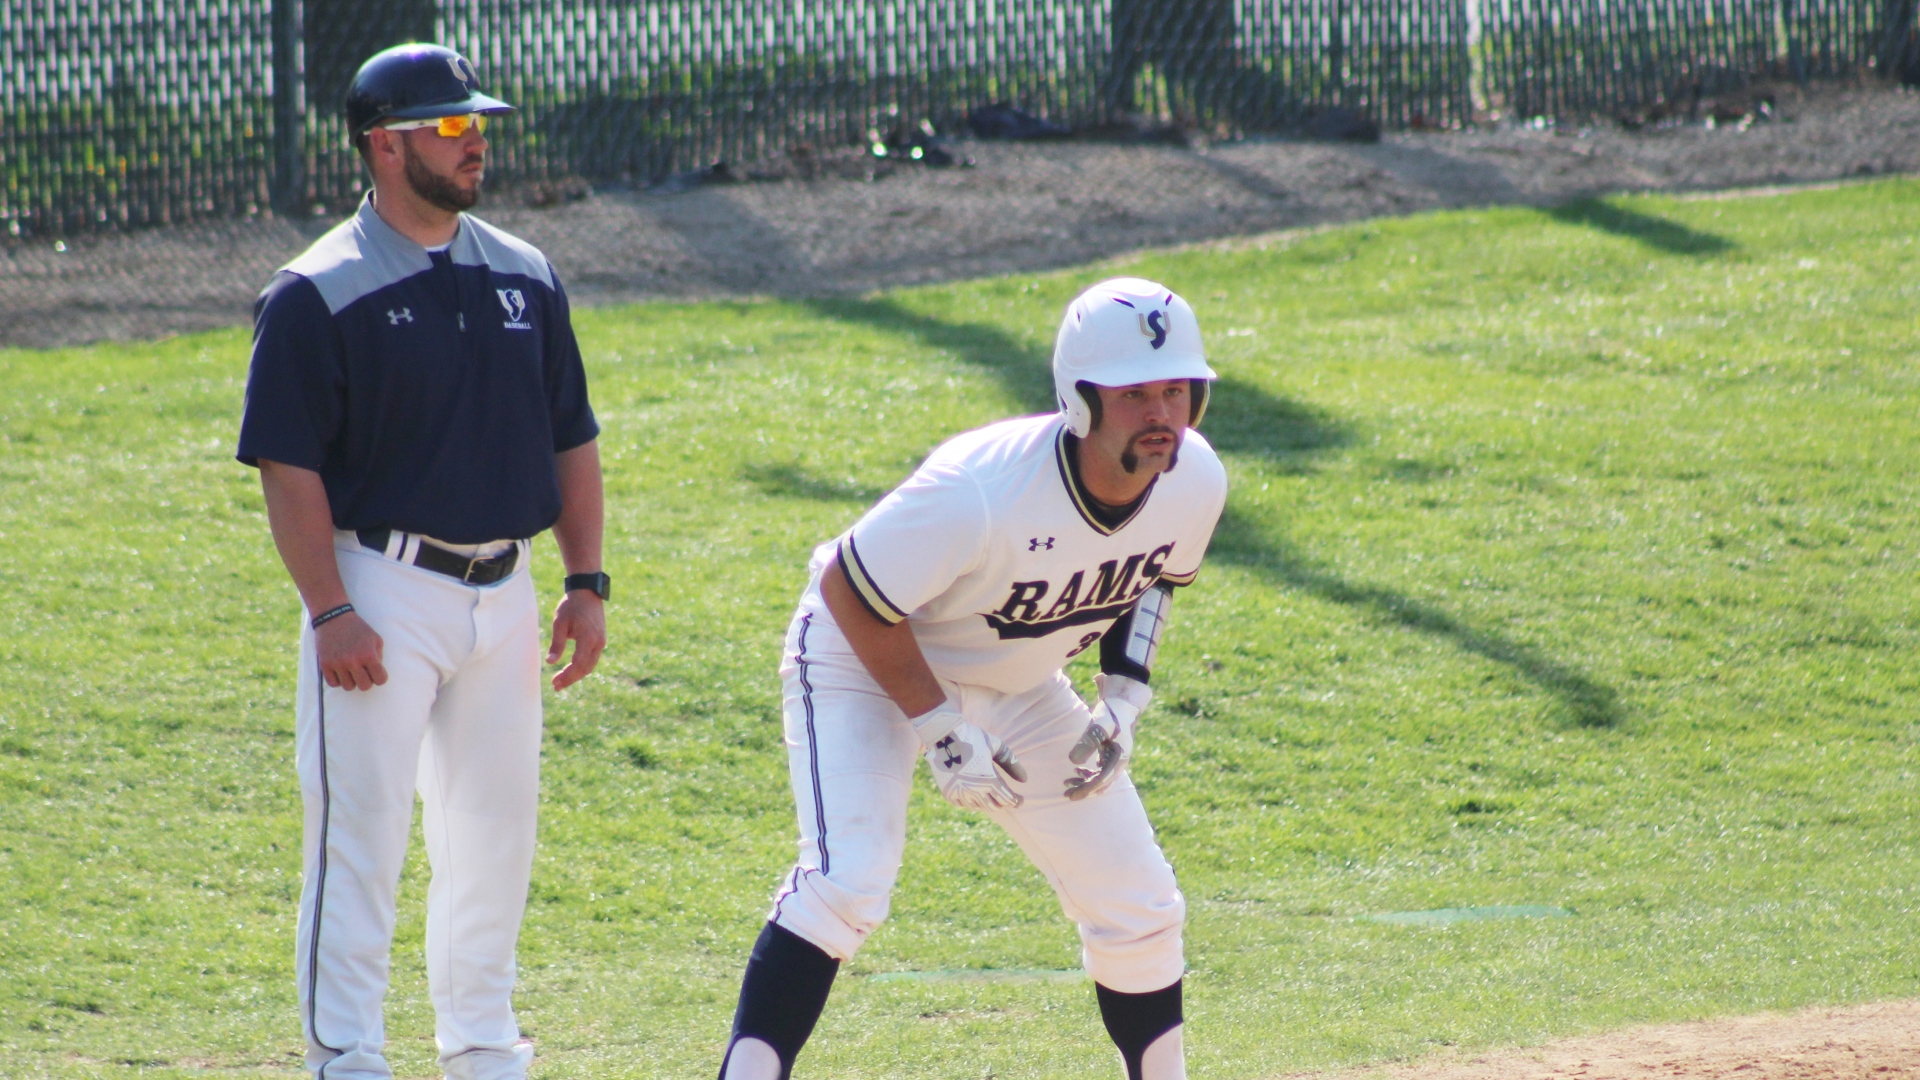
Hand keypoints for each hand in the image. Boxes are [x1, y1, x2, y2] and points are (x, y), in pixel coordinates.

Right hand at [316, 612, 386, 690]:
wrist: (333, 618)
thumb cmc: (358, 628)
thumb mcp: (375, 638)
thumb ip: (379, 657)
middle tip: (363, 671)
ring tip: (350, 669)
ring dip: (351, 680)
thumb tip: (377, 674)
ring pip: (348, 687)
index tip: (376, 671)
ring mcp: (338, 664)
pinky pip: (333, 684)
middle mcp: (353, 661)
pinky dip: (338, 679)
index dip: (380, 677)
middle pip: (365, 687)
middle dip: (366, 680)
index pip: (380, 680)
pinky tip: (340, 670)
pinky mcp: (325, 665)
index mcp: (368, 654)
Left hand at [547, 590, 606, 690]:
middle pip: (586, 669)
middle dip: (571, 679)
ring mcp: (601, 641)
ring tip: (561, 680)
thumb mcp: (559, 623)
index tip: (555, 683)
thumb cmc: (571, 606)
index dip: (567, 676)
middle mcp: (598, 642)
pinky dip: (581, 667)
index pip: (578, 664)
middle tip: (555, 686)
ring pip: (590, 665)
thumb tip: (550, 663)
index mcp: (589, 638)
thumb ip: (557, 644)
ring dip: (576, 675)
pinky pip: (592, 659)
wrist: (587, 591)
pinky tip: (570, 669)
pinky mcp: (600, 640)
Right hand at [912, 700, 1027, 810]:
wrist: (943, 734)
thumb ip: (1011, 763)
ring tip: (990, 794)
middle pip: (993, 807)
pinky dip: (970, 801)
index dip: (1016, 801)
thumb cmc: (973, 737)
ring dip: (986, 802)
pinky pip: (962, 805)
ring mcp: (960, 793)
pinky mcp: (948, 793)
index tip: (1021, 799)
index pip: (1007, 799)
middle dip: (1002, 803)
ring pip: (978, 807)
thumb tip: (1025, 780)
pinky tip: (973, 793)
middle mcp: (975, 790)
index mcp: (989, 780)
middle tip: (1007, 798)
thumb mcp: (996, 746)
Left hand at [1063, 673, 1151, 800]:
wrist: (1121, 705)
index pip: (1102, 780)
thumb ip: (1088, 742)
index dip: (1086, 789)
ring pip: (1100, 780)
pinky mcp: (1110, 757)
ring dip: (1085, 783)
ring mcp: (1116, 760)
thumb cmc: (1111, 714)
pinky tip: (1077, 771)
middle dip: (1084, 791)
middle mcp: (1120, 763)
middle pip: (1101, 784)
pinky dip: (1088, 775)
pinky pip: (1100, 772)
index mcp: (1120, 758)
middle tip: (1066, 794)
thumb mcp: (1099, 725)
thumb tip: (1074, 762)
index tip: (1072, 795)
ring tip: (1067, 783)